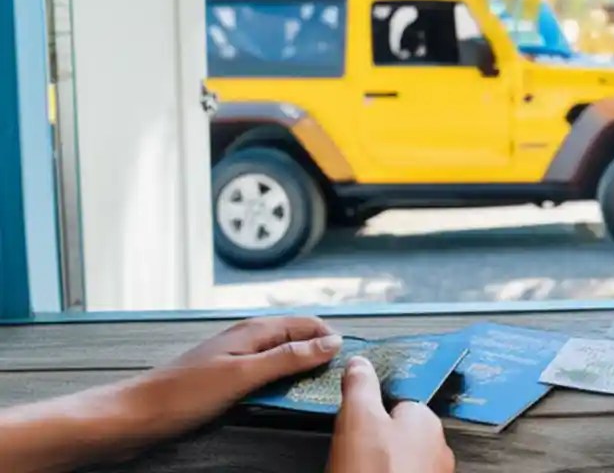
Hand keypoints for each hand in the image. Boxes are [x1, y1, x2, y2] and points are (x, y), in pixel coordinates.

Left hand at [128, 316, 341, 442]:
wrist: (137, 414)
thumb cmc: (183, 394)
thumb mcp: (244, 374)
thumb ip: (288, 357)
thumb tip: (329, 343)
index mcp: (254, 330)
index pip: (308, 324)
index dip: (331, 339)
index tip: (350, 360)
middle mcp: (248, 338)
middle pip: (298, 339)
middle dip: (320, 354)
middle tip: (336, 378)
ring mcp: (238, 357)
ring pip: (283, 357)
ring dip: (301, 371)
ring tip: (313, 389)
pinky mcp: (229, 376)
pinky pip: (267, 373)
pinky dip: (281, 383)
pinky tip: (282, 398)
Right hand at [329, 356, 454, 472]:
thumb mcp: (358, 419)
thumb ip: (360, 387)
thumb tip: (360, 364)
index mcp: (425, 420)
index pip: (398, 404)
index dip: (372, 414)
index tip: (356, 424)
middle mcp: (437, 447)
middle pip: (400, 434)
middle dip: (377, 442)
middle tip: (353, 452)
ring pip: (402, 461)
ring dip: (383, 465)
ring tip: (360, 471)